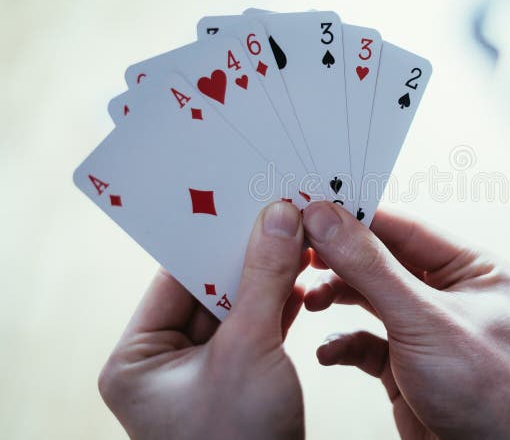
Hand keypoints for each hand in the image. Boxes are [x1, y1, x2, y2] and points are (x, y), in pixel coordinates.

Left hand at [98, 202, 306, 439]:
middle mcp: (163, 362)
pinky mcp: (236, 378)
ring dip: (269, 275)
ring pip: (237, 305)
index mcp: (138, 358)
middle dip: (248, 253)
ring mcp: (202, 371)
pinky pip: (255, 327)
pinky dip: (280, 303)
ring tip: (301, 236)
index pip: (176, 275)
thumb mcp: (248, 354)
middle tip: (282, 211)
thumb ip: (264, 281)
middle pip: (208, 286)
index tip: (249, 199)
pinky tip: (304, 276)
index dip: (214, 235)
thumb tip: (280, 218)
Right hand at [302, 202, 509, 439]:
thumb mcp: (422, 320)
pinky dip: (343, 342)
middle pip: (381, 260)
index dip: (357, 218)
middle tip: (300, 252)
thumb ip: (371, 268)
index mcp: (470, 268)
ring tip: (309, 299)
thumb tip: (328, 220)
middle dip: (340, 260)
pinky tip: (329, 352)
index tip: (312, 208)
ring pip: (368, 296)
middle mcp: (448, 292)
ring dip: (336, 297)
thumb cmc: (485, 392)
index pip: (405, 228)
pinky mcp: (404, 361)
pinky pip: (364, 339)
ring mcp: (424, 327)